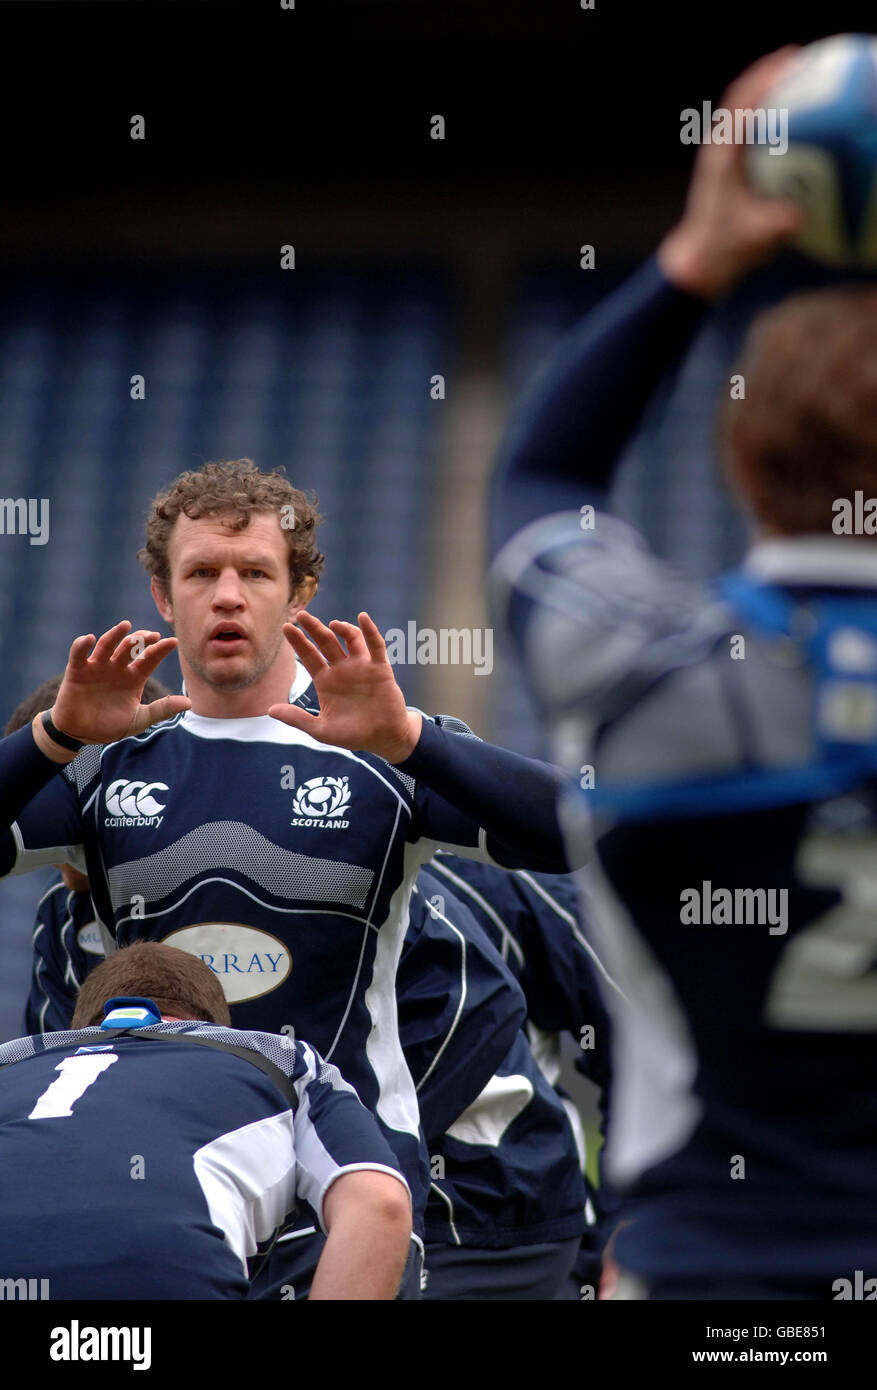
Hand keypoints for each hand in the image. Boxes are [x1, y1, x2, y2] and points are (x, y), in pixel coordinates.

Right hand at [42, 621, 190, 747]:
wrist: (80, 734)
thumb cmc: (110, 725)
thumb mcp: (139, 719)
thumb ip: (162, 709)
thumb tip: (189, 702)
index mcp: (134, 677)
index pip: (150, 659)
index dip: (161, 650)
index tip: (173, 642)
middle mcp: (117, 668)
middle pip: (130, 648)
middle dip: (141, 640)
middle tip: (152, 635)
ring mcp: (97, 667)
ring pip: (107, 646)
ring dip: (116, 635)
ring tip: (126, 626)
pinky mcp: (77, 671)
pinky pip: (79, 655)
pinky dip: (82, 645)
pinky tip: (90, 638)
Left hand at [268, 611, 421, 762]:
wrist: (383, 739)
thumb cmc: (353, 735)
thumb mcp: (321, 730)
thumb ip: (298, 719)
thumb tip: (270, 710)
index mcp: (326, 681)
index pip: (309, 656)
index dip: (298, 641)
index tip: (286, 627)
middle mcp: (342, 669)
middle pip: (326, 642)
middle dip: (314, 628)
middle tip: (302, 614)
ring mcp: (361, 667)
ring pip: (350, 640)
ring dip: (341, 629)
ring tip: (332, 625)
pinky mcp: (380, 668)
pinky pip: (375, 646)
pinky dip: (370, 631)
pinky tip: (362, 618)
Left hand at [658, 46, 804, 299]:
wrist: (698, 261)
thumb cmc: (725, 249)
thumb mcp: (756, 237)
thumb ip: (777, 225)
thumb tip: (799, 216)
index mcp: (721, 158)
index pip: (741, 107)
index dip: (764, 81)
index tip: (789, 65)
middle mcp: (717, 150)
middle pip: (740, 98)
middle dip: (767, 75)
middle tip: (798, 59)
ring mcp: (719, 156)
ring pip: (741, 110)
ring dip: (765, 91)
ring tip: (795, 76)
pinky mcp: (725, 165)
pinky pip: (747, 128)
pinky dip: (766, 114)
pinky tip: (791, 113)